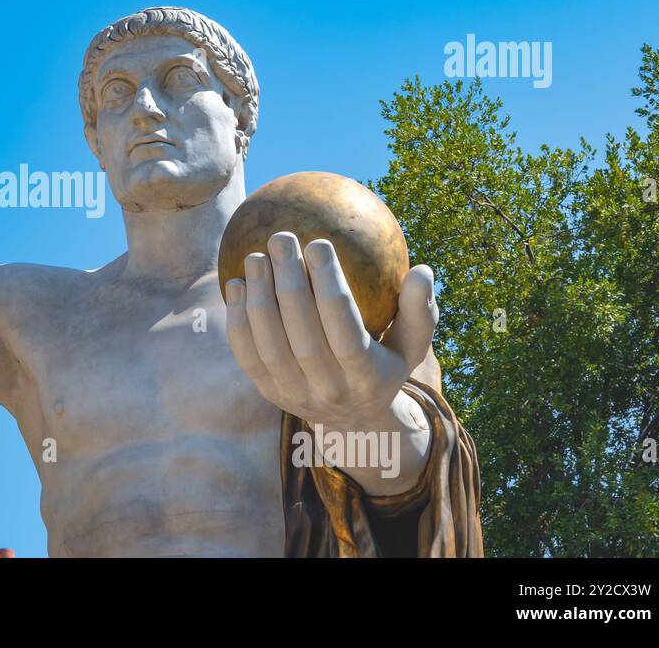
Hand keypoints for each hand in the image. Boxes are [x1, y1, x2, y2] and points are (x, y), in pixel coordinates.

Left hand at [225, 232, 438, 426]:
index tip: (319, 244)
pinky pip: (246, 356)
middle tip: (281, 238)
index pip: (345, 331)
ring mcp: (295, 395)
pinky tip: (234, 284)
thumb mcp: (411, 344)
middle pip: (303, 336)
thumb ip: (419, 311)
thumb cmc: (384, 363)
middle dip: (289, 284)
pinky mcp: (269, 393)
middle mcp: (329, 390)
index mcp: (368, 377)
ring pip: (270, 346)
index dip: (329, 289)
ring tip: (256, 257)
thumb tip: (423, 271)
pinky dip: (237, 321)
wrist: (352, 420)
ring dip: (259, 298)